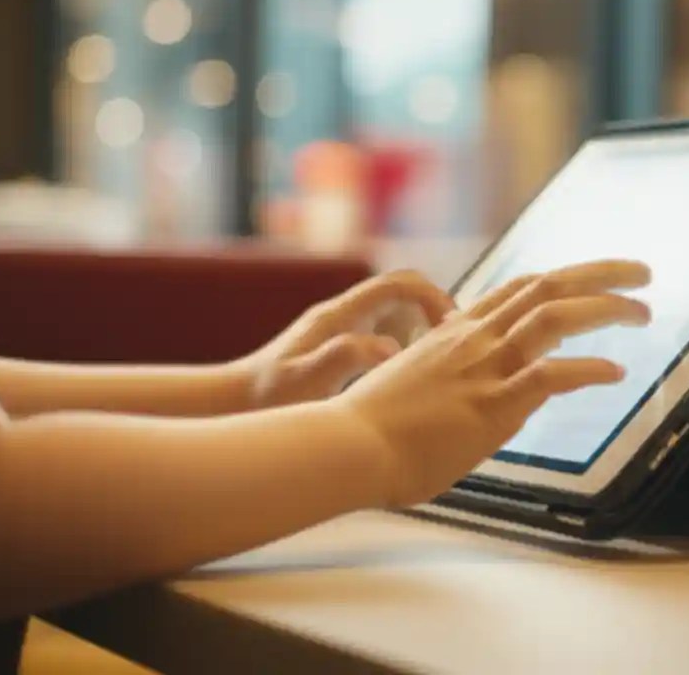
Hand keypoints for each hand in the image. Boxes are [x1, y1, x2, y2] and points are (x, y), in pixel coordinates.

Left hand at [235, 271, 455, 408]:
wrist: (230, 404)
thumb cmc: (266, 398)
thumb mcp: (305, 381)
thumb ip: (345, 358)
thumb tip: (390, 349)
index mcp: (339, 315)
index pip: (398, 283)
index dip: (432, 296)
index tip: (452, 327)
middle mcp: (342, 315)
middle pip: (402, 291)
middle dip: (435, 308)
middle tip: (458, 344)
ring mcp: (340, 330)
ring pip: (395, 314)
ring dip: (422, 329)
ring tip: (443, 363)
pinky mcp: (338, 349)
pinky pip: (383, 335)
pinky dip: (406, 347)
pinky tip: (411, 382)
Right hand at [336, 259, 652, 506]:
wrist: (347, 446)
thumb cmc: (369, 430)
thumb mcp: (412, 386)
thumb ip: (446, 378)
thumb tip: (467, 391)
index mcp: (454, 332)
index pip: (518, 289)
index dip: (561, 280)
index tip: (591, 280)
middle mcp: (473, 338)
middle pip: (546, 285)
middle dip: (601, 274)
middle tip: (640, 273)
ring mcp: (484, 368)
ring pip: (555, 315)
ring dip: (607, 308)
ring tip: (642, 311)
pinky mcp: (492, 404)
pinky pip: (551, 375)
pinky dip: (589, 369)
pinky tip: (615, 373)